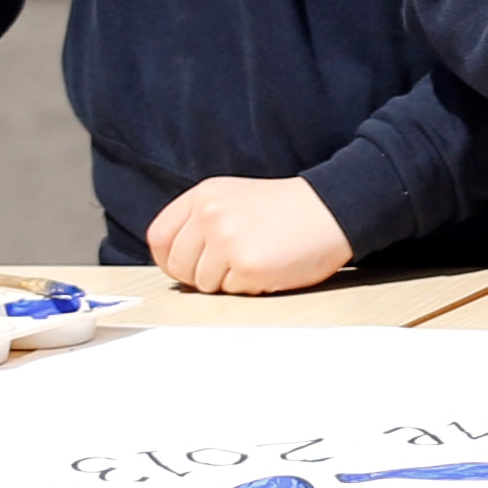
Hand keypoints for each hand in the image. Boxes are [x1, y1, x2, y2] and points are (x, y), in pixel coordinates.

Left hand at [147, 176, 353, 294]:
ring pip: (202, 284)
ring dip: (225, 282)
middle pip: (178, 266)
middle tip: (228, 266)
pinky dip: (247, 287)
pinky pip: (230, 293)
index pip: (159, 237)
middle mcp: (210, 213)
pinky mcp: (247, 265)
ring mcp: (227, 238)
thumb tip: (173, 260)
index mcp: (204, 195)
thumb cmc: (282, 210)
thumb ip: (199, 220)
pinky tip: (267, 266)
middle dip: (198, 275)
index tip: (186, 266)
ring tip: (253, 259)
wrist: (327, 209)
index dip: (169, 259)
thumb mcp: (232, 198)